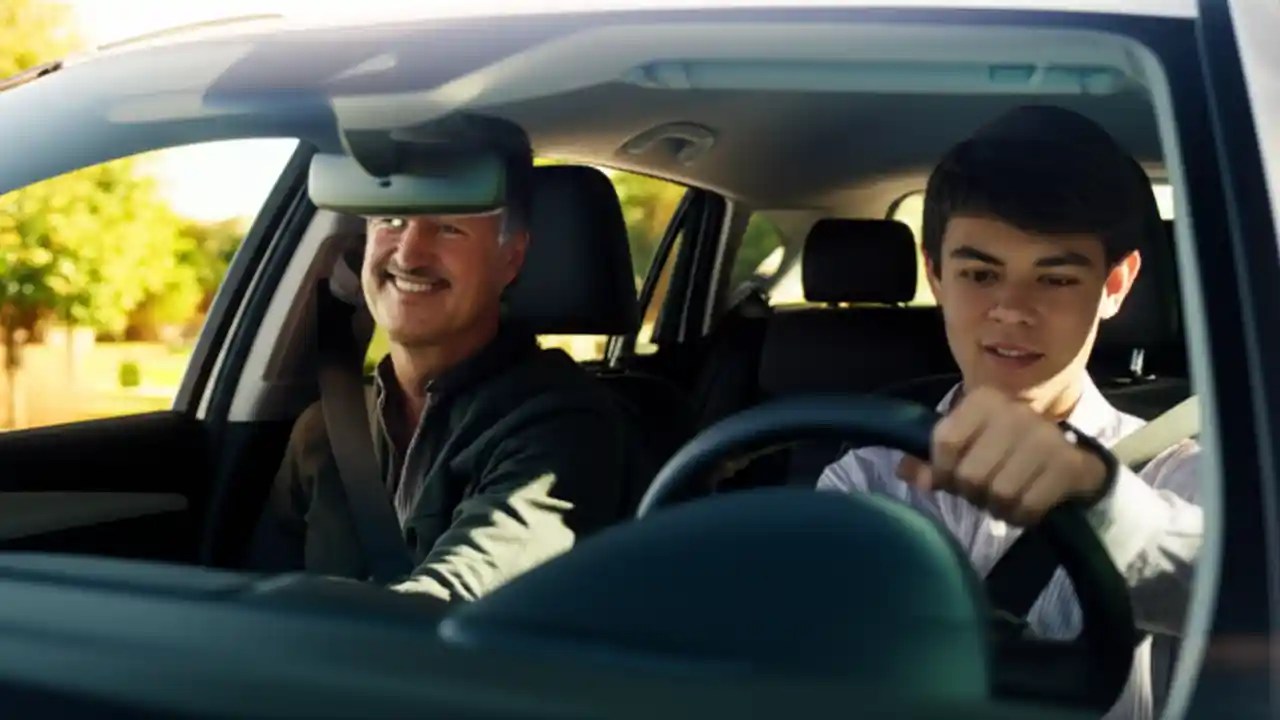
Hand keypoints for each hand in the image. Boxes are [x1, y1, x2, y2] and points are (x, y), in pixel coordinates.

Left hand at [895, 387, 1108, 525]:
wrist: (1068, 450)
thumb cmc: (1003, 445)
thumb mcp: (966, 442)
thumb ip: (932, 458)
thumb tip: (906, 473)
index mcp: (984, 400)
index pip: (945, 442)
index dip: (942, 471)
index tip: (951, 478)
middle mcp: (1015, 413)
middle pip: (971, 474)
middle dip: (970, 493)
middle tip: (979, 493)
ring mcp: (1045, 438)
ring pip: (1000, 493)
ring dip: (995, 508)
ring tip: (1000, 501)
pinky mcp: (1067, 465)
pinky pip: (1028, 506)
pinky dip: (1020, 516)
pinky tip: (1021, 509)